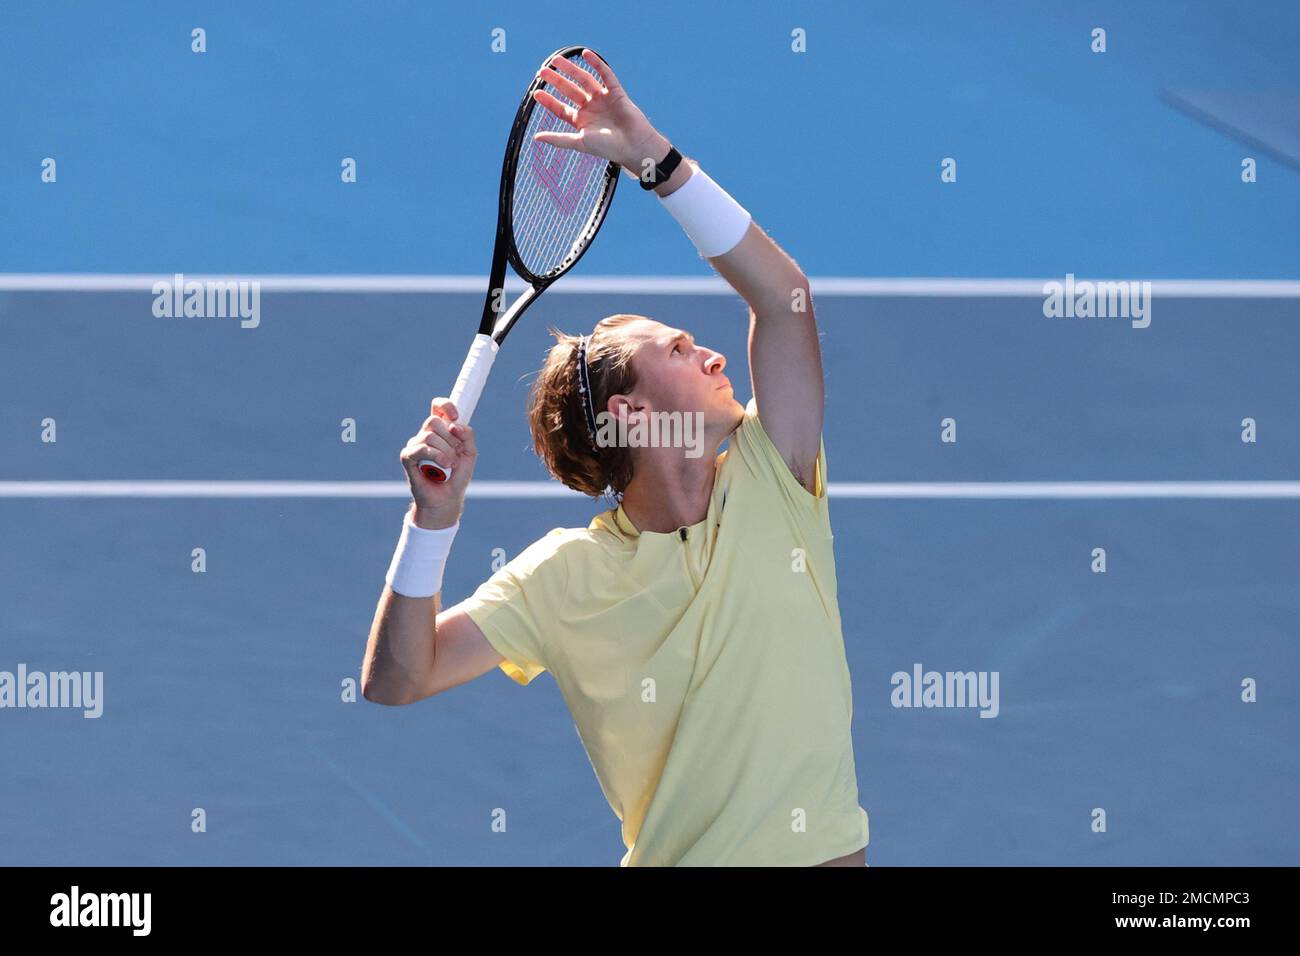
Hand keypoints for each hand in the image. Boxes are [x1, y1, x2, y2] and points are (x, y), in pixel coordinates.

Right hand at [399, 398, 476, 527]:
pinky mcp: (408, 457)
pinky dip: (436, 456)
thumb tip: (455, 424)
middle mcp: (426, 435)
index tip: (456, 416)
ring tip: (451, 465)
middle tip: (457, 453)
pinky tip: (444, 465)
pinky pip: (420, 449)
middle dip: (450, 438)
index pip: (437, 408)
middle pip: (433, 421)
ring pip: (429, 436)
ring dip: (446, 451)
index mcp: (441, 431)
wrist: (447, 498)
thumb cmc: (457, 476)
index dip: (445, 406)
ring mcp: (415, 445)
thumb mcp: (470, 454)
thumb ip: (467, 436)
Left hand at [531, 49, 665, 175]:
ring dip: (570, 69)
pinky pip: (605, 74)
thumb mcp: (580, 142)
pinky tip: (585, 54)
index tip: (537, 92)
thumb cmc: (608, 148)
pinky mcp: (616, 92)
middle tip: (542, 71)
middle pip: (569, 91)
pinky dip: (596, 64)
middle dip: (556, 80)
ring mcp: (603, 99)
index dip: (549, 101)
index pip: (561, 108)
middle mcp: (591, 108)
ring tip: (556, 60)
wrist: (634, 145)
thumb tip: (536, 137)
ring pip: (584, 80)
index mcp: (582, 122)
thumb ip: (559, 139)